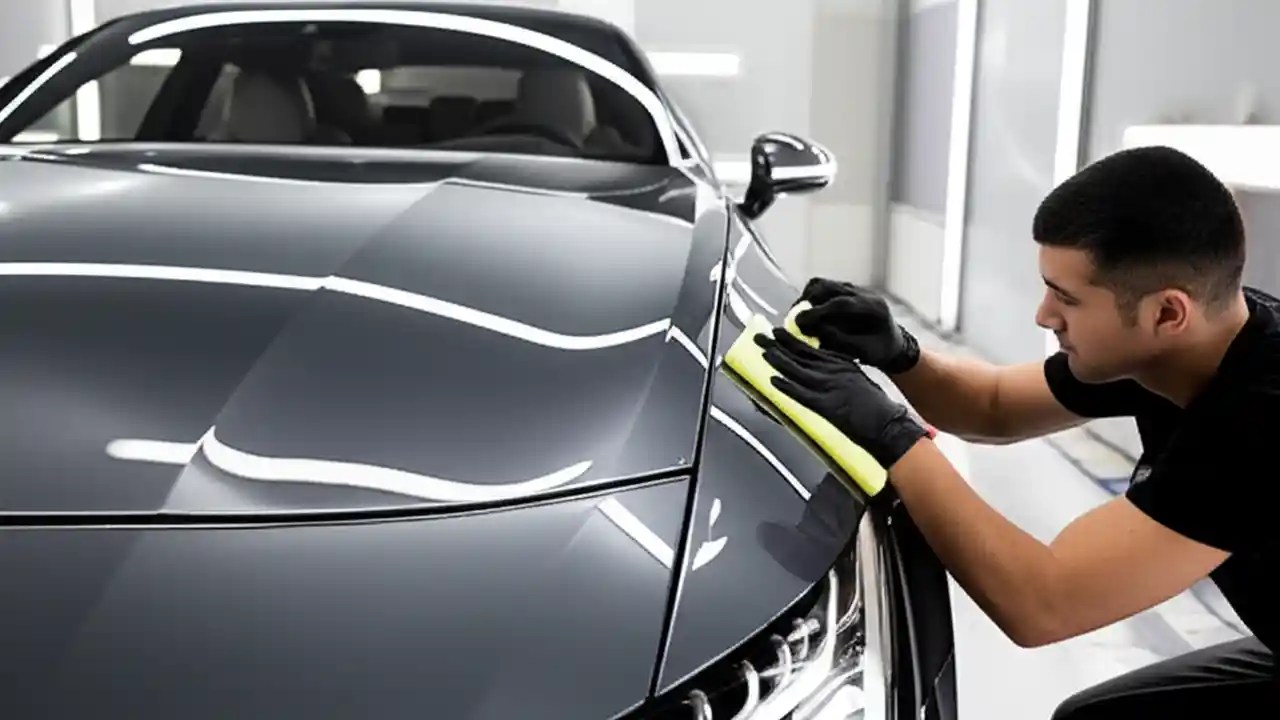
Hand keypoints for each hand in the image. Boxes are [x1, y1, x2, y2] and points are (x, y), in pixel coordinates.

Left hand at [755, 329, 929, 468]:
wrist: (887, 424)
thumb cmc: (874, 405)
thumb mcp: (856, 377)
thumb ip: (838, 369)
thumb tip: (818, 366)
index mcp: (841, 363)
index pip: (811, 348)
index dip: (791, 339)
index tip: (778, 331)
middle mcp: (833, 371)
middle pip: (800, 354)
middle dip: (778, 344)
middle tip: (761, 336)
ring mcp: (828, 388)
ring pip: (795, 370)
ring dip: (777, 360)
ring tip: (763, 351)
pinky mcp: (824, 405)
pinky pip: (800, 394)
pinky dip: (785, 387)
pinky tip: (773, 381)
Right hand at [793, 278, 919, 373]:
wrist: (894, 343)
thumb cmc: (880, 351)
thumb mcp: (862, 351)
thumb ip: (839, 340)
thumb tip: (810, 330)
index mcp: (873, 307)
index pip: (841, 303)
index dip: (817, 313)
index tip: (798, 323)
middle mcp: (864, 293)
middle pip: (828, 286)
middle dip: (807, 302)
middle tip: (794, 320)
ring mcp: (855, 289)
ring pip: (823, 283)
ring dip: (806, 298)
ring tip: (800, 317)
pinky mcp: (846, 290)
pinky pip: (824, 288)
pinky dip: (811, 299)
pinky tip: (808, 315)